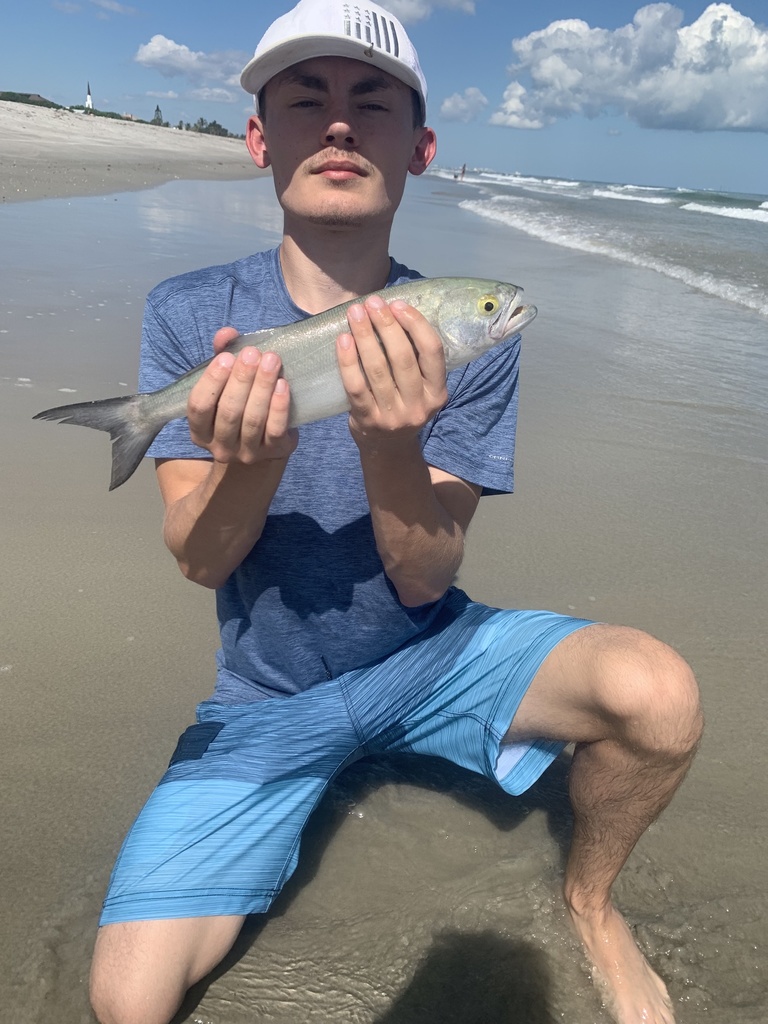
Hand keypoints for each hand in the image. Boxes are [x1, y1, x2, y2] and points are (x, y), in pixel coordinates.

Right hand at [186, 327, 297, 463]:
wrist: (265, 442)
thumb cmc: (240, 404)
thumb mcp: (226, 382)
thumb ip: (223, 355)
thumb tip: (227, 334)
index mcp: (200, 431)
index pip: (199, 407)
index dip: (211, 381)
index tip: (226, 357)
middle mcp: (220, 447)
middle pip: (228, 412)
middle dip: (241, 380)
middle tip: (253, 354)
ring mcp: (248, 453)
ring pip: (253, 419)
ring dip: (262, 387)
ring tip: (271, 360)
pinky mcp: (274, 452)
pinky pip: (276, 430)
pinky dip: (279, 406)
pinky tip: (283, 385)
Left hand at [336, 296, 447, 444]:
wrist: (387, 448)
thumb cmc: (402, 405)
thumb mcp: (420, 388)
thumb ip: (414, 359)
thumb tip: (393, 311)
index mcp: (437, 393)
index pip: (432, 352)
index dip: (416, 325)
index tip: (398, 304)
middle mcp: (419, 406)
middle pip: (403, 358)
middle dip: (386, 325)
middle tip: (372, 303)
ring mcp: (393, 416)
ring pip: (378, 370)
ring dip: (365, 337)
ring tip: (355, 314)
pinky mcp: (368, 420)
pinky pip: (356, 386)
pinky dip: (348, 361)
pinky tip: (343, 340)